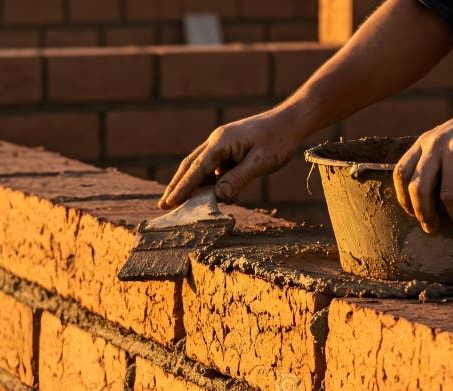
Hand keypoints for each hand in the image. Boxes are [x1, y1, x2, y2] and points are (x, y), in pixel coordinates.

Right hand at [158, 109, 301, 208]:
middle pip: (190, 167)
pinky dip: (211, 184)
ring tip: (183, 205)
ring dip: (193, 187)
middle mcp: (216, 142)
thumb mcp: (261, 162)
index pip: (197, 168)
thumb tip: (217, 197)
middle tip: (163, 205)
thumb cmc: (277, 140)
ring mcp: (221, 146)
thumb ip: (238, 179)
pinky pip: (214, 171)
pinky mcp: (228, 152)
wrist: (289, 123)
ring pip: (200, 169)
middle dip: (177, 186)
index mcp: (221, 142)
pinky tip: (218, 197)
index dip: (182, 188)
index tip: (169, 202)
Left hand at [393, 102, 452, 234]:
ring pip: (449, 196)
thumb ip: (432, 161)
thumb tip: (424, 203)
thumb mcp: (445, 139)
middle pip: (420, 190)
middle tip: (433, 229)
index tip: (413, 215)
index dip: (403, 199)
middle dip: (425, 215)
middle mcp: (437, 145)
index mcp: (424, 143)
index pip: (401, 174)